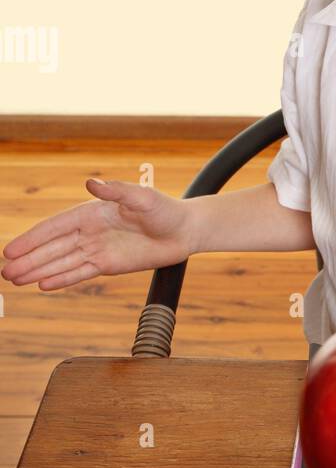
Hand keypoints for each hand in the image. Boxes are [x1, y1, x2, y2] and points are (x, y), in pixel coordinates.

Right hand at [1, 177, 193, 289]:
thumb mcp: (142, 197)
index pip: (55, 227)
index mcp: (93, 213)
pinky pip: (80, 272)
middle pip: (53, 247)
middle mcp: (90, 231)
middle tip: (4, 272)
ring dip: (39, 270)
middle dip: (28, 259)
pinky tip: (43, 285)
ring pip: (62, 262)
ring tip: (15, 280)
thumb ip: (117, 192)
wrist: (184, 230)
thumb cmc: (165, 209)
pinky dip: (62, 279)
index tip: (11, 250)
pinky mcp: (108, 265)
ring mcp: (97, 248)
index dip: (32, 239)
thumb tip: (91, 183)